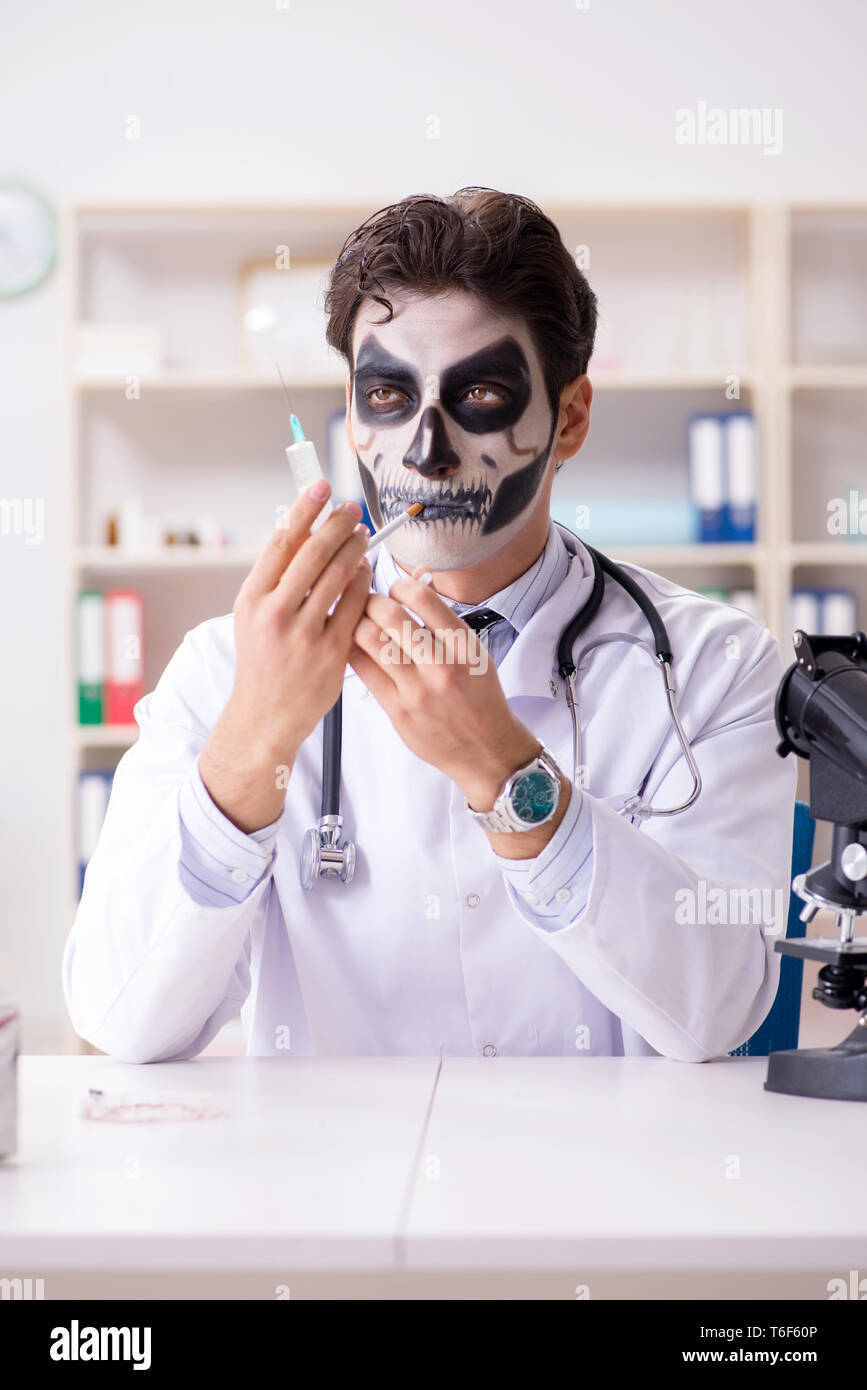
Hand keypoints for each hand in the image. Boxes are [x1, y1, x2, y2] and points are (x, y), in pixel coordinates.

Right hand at [228, 481, 372, 761]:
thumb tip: (299, 530)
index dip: (304, 509)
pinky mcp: (331, 651)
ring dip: (355, 549)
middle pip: (314, 552)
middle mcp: (275, 613)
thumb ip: (274, 578)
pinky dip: (364, 583)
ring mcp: (304, 633)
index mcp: (252, 599)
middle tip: (352, 509)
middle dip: (337, 524)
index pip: (281, 542)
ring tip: (362, 536)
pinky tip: (367, 572)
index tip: (320, 487)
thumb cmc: (263, 660)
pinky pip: (356, 606)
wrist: (265, 714)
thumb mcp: (252, 616)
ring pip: (339, 575)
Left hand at [347, 566, 541, 808]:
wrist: (486, 750)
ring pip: (370, 639)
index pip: (422, 597)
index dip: (399, 585)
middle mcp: (442, 665)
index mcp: (463, 645)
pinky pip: (363, 670)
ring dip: (357, 624)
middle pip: (389, 614)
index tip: (395, 590)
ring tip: (360, 625)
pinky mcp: (398, 710)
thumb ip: (443, 618)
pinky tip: (356, 649)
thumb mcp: (473, 652)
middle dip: (371, 601)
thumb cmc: (478, 699)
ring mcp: (418, 689)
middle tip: (369, 605)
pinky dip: (353, 652)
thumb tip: (419, 576)